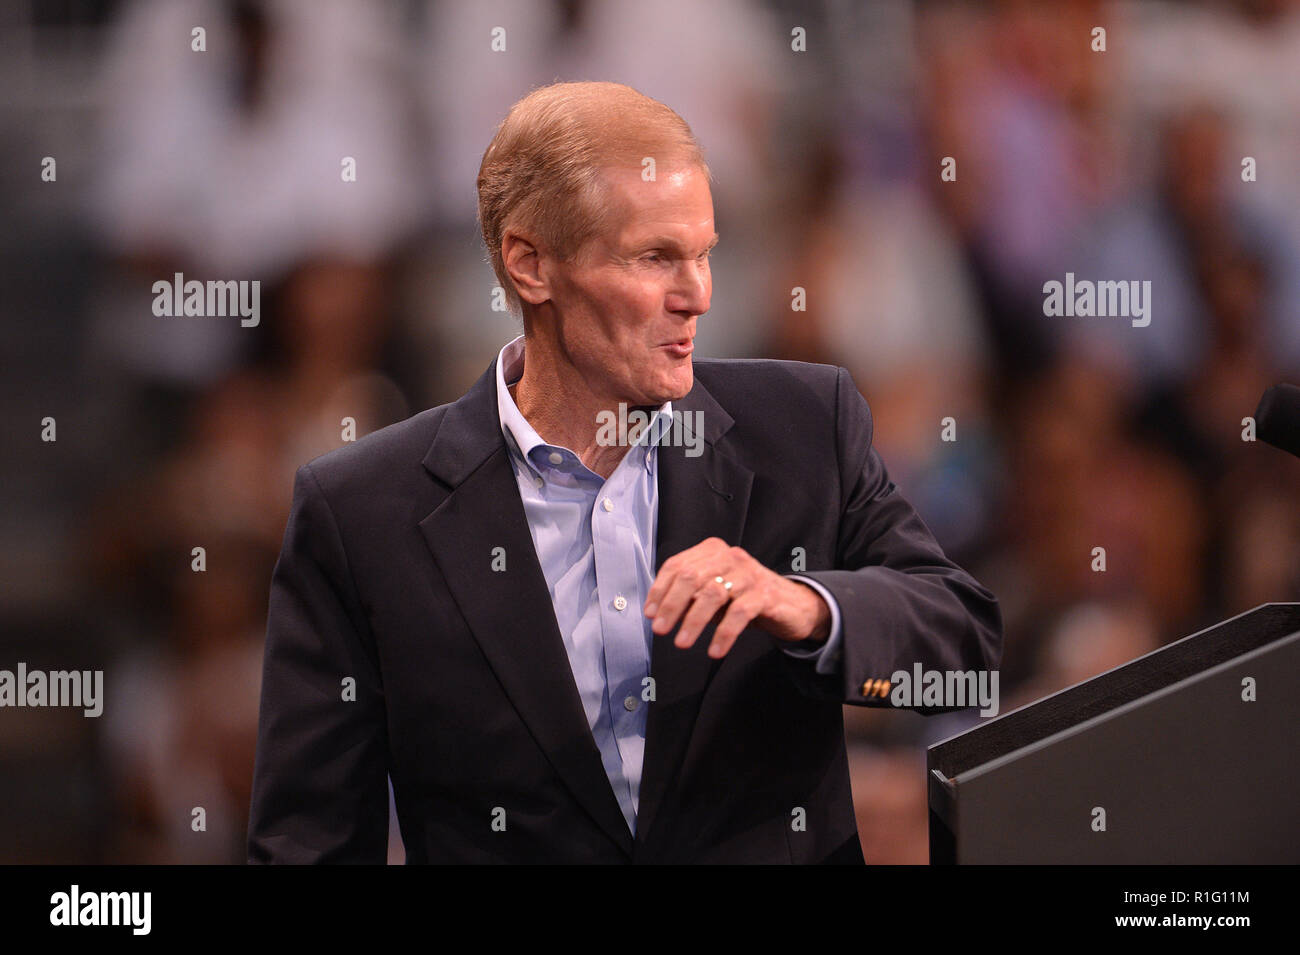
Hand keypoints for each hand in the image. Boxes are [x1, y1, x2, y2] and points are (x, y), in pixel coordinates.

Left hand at [643, 537, 831, 657]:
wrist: (792, 605)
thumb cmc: (746, 598)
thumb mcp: (715, 593)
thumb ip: (691, 597)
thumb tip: (660, 611)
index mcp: (713, 551)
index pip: (677, 565)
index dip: (660, 590)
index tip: (650, 613)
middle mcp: (730, 557)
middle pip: (691, 576)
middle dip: (671, 605)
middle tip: (660, 629)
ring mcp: (749, 574)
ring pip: (713, 594)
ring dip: (693, 621)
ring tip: (682, 642)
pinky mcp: (765, 594)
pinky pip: (739, 613)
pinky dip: (724, 634)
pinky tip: (714, 650)